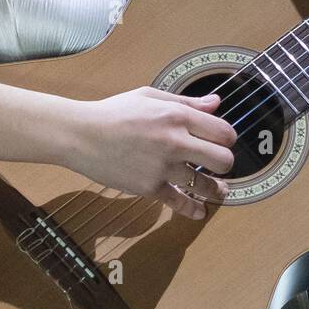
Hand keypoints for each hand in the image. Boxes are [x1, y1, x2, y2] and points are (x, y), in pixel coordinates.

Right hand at [68, 87, 235, 219]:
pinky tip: (199, 212)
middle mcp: (175, 142)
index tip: (222, 141)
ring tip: (221, 191)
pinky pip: (179, 203)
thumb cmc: (114, 112)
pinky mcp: (149, 187)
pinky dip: (192, 210)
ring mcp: (162, 167)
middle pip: (223, 160)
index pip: (223, 132)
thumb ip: (187, 102)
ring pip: (204, 185)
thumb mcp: (151, 96)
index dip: (227, 138)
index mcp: (177, 116)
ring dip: (216, 190)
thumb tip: (216, 103)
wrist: (81, 135)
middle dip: (226, 164)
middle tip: (221, 164)